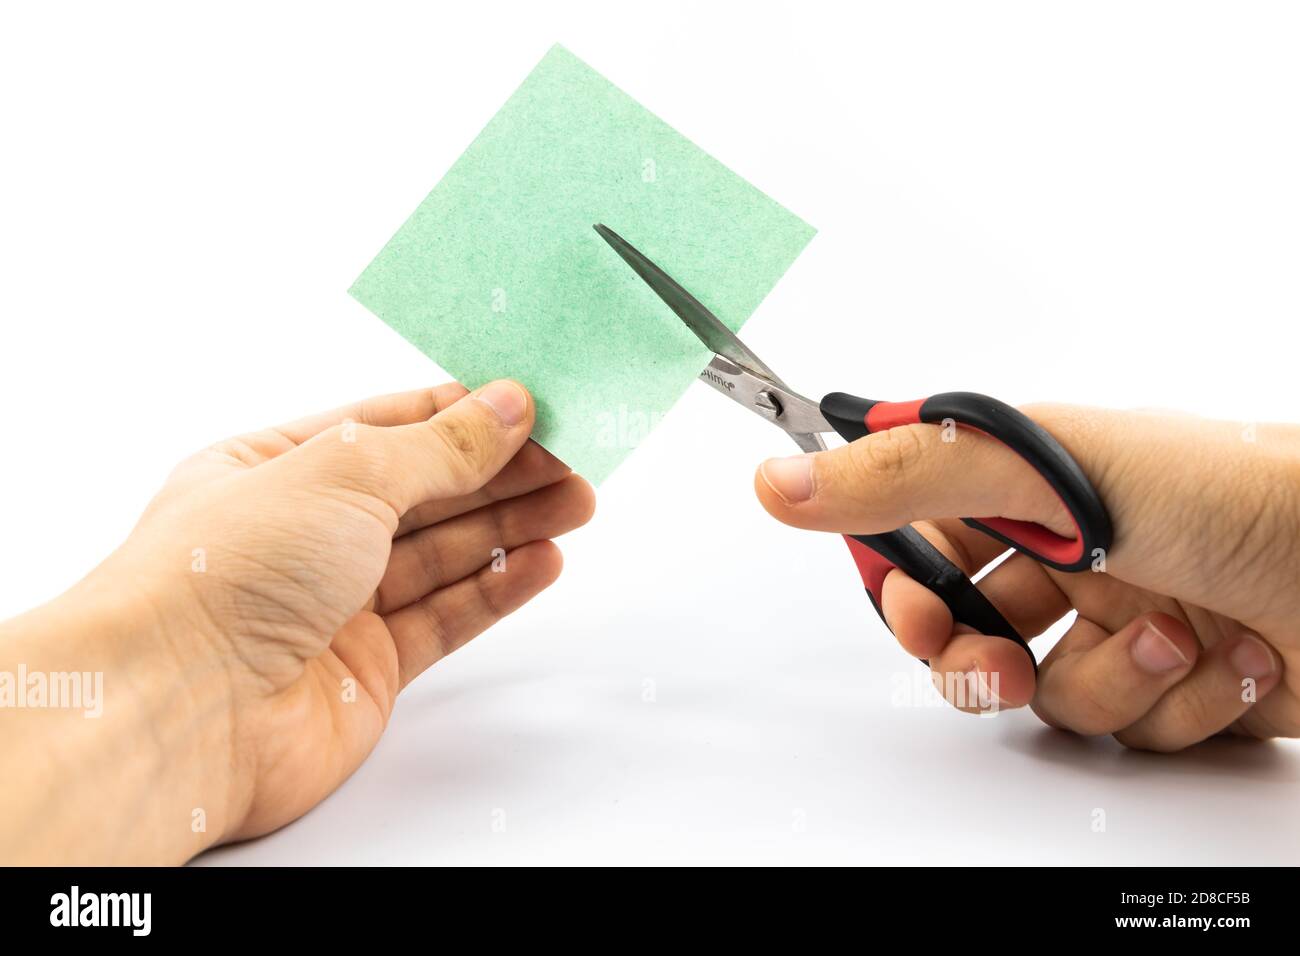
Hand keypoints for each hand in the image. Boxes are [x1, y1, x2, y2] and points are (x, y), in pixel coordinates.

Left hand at [0, 381, 592, 862]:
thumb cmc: (225, 572)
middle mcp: (305, 535)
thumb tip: (508, 407)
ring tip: (577, 502)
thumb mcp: (344, 472)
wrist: (179, 710)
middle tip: (575, 457)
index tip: (534, 407)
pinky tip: (542, 560)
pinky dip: (497, 589)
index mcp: (275, 468)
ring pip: (444, 554)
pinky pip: (446, 617)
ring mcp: (336, 605)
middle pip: (426, 491)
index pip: (388, 427)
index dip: (464, 415)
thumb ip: (439, 446)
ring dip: (513, 525)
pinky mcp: (367, 669)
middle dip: (502, 471)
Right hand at [755, 406, 1298, 750]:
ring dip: (1112, 678)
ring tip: (1174, 635)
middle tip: (1009, 661)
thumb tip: (779, 478)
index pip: (919, 546)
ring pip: (1049, 695)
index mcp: (1033, 489)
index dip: (906, 594)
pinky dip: (1176, 703)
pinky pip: (1127, 729)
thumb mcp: (1051, 469)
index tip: (918, 613)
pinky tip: (1231, 657)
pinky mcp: (1175, 685)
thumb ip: (903, 475)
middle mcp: (1073, 556)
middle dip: (986, 662)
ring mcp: (1123, 621)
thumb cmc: (1238, 491)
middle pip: (969, 636)